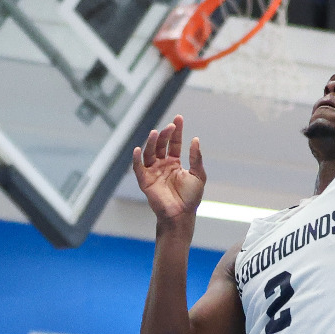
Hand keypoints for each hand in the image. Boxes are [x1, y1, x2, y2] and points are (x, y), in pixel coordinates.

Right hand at [132, 115, 204, 229]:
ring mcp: (153, 172)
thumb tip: (195, 139)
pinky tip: (138, 149)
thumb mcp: (198, 175)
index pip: (174, 142)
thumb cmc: (191, 198)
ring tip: (156, 133)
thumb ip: (196, 157)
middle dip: (165, 134)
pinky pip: (138, 167)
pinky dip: (136, 158)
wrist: (181, 215)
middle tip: (170, 126)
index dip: (176, 131)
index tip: (178, 118)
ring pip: (150, 152)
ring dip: (151, 142)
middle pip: (161, 144)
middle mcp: (163, 165)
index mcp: (175, 163)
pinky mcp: (145, 180)